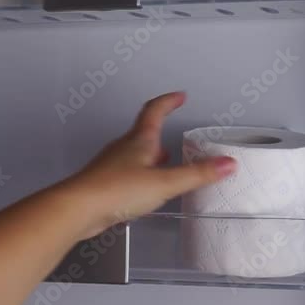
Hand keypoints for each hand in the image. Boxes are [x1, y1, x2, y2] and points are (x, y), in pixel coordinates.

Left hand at [62, 91, 236, 238]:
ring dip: (150, 156)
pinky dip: (140, 177)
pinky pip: (126, 175)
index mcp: (139, 141)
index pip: (155, 111)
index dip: (168, 101)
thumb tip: (226, 164)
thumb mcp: (165, 183)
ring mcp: (112, 166)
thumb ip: (197, 174)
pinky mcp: (105, 185)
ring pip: (134, 155)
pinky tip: (144, 192)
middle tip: (170, 130)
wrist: (78, 209)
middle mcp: (124, 149)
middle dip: (159, 131)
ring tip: (163, 163)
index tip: (179, 96)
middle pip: (143, 133)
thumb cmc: (115, 190)